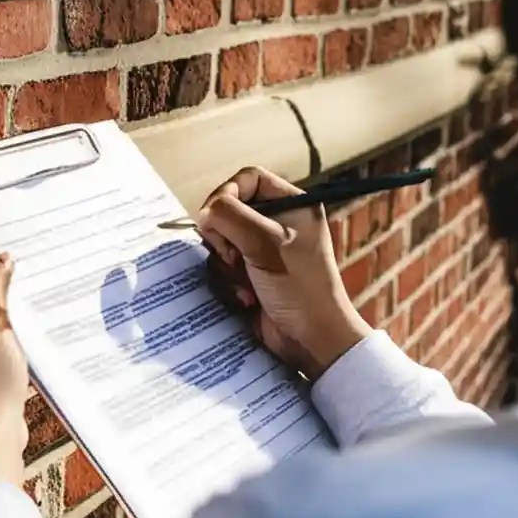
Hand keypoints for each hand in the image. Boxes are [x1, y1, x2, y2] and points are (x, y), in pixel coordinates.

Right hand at [196, 167, 371, 379]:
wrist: (313, 338)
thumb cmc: (300, 287)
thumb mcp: (266, 243)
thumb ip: (230, 217)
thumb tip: (204, 213)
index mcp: (292, 205)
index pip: (248, 179)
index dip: (226, 193)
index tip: (214, 215)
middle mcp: (279, 223)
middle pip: (229, 211)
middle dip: (223, 237)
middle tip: (233, 256)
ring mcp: (265, 251)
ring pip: (222, 242)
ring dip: (227, 266)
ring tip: (246, 283)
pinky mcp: (254, 275)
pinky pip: (226, 268)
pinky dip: (231, 284)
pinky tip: (248, 299)